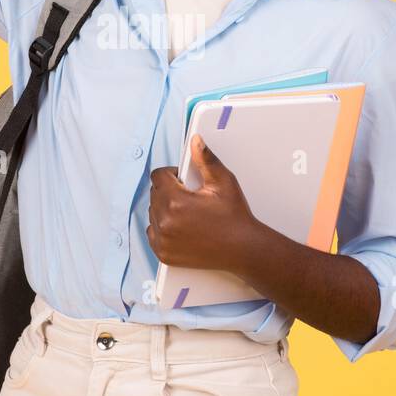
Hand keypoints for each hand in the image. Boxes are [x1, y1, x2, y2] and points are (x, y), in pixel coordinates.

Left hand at [147, 134, 257, 272]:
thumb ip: (206, 159)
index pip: (158, 176)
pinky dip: (162, 227)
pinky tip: (181, 225)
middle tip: (190, 196)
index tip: (183, 179)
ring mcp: (163, 240)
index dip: (172, 174)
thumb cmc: (234, 216)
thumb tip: (195, 142)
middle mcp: (165, 222)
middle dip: (169, 191)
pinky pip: (152, 232)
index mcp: (176, 201)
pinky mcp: (163, 253)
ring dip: (164, 208)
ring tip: (187, 212)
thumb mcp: (223, 182)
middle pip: (154, 194)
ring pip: (152, 212)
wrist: (243, 249)